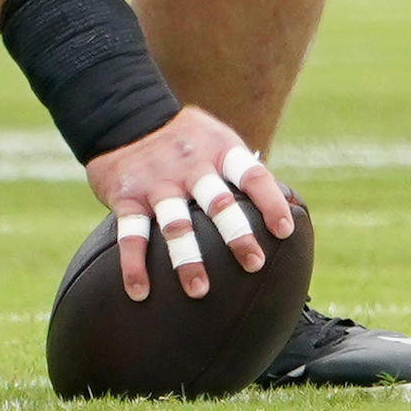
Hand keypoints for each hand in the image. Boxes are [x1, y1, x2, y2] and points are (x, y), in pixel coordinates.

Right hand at [83, 106, 296, 298]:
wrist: (126, 118)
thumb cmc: (186, 139)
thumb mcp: (217, 139)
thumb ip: (242, 170)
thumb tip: (282, 203)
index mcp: (220, 151)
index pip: (253, 176)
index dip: (270, 202)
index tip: (284, 231)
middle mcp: (192, 167)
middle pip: (218, 203)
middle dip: (237, 235)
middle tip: (254, 264)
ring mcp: (158, 183)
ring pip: (176, 224)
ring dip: (188, 259)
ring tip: (200, 290)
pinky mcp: (127, 197)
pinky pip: (131, 235)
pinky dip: (134, 266)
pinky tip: (140, 292)